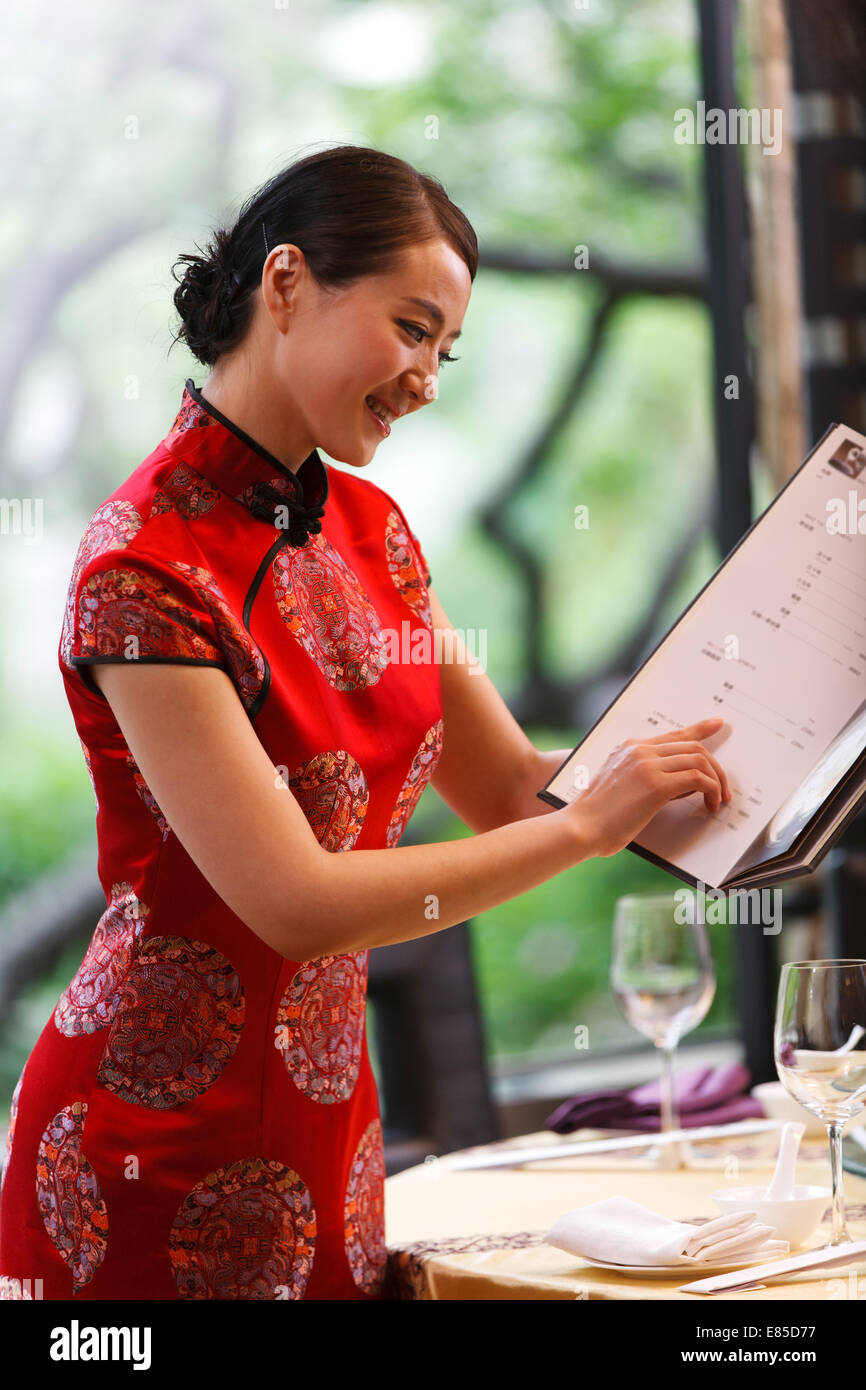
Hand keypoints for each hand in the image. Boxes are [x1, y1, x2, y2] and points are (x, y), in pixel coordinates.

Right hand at [561, 716, 731, 858]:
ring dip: (716, 781)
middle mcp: (639, 750)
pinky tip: (709, 805)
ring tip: (718, 800)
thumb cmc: (597, 817)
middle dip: (715, 767)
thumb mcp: (618, 784)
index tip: (716, 724)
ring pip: (699, 761)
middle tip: (723, 788)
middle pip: (693, 746)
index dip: (700, 729)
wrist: (580, 828)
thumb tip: (680, 783)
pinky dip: (711, 791)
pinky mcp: (656, 785)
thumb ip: (644, 775)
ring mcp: (647, 765)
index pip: (673, 734)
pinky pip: (698, 780)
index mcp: (629, 747)